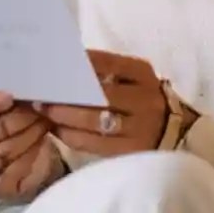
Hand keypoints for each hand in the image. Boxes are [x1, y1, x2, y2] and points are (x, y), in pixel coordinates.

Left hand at [39, 49, 178, 156]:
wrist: (172, 129)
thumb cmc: (140, 96)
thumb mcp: (130, 76)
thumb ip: (103, 68)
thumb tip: (64, 62)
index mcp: (142, 73)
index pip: (107, 63)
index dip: (78, 66)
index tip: (52, 67)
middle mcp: (144, 100)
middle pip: (100, 96)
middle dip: (66, 96)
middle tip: (41, 95)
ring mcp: (140, 128)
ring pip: (95, 122)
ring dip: (65, 117)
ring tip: (45, 112)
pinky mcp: (130, 151)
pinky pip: (94, 144)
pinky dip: (71, 136)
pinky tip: (57, 129)